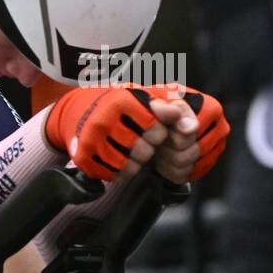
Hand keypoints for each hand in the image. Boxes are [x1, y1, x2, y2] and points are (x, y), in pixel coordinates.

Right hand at [46, 82, 228, 182]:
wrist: (80, 113)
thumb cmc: (121, 106)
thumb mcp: (148, 98)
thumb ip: (175, 110)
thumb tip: (192, 127)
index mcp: (121, 101)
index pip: (157, 129)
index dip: (160, 132)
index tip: (153, 127)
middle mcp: (102, 120)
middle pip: (143, 150)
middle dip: (148, 149)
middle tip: (141, 141)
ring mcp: (90, 141)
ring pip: (128, 165)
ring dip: (136, 163)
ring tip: (132, 152)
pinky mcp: (83, 158)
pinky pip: (112, 175)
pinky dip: (121, 172)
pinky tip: (120, 161)